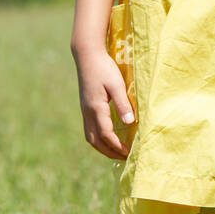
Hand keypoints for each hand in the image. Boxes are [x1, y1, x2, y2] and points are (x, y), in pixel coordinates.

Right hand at [75, 46, 133, 160]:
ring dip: (102, 147)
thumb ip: (123, 103)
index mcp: (96, 108)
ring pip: (90, 137)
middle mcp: (87, 112)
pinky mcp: (85, 107)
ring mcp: (84, 110)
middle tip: (124, 158)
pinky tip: (107, 138)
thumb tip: (130, 123)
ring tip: (116, 152)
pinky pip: (89, 129)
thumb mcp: (117, 84)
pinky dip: (98, 138)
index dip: (117, 146)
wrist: (87, 56)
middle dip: (109, 151)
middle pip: (96, 140)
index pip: (106, 134)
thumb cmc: (104, 68)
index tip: (128, 153)